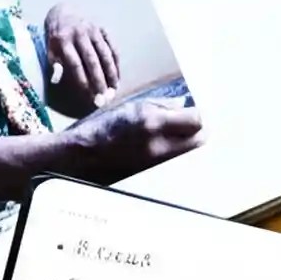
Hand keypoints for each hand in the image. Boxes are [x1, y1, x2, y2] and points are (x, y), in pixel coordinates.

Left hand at [45, 4, 118, 114]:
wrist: (64, 12)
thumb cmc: (56, 37)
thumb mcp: (49, 49)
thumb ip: (54, 64)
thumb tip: (56, 80)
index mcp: (63, 39)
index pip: (75, 63)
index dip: (82, 79)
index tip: (88, 95)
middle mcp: (79, 34)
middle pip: (92, 60)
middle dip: (99, 80)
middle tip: (104, 98)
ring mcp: (93, 30)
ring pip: (105, 54)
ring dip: (111, 73)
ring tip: (114, 90)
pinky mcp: (103, 28)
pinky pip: (113, 47)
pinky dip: (116, 63)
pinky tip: (118, 77)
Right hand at [64, 99, 204, 180]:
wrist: (80, 157)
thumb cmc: (100, 127)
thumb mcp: (130, 107)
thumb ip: (161, 106)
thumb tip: (184, 106)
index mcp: (152, 123)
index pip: (196, 120)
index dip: (199, 113)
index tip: (196, 108)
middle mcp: (158, 145)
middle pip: (199, 139)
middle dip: (199, 128)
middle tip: (193, 120)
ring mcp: (158, 162)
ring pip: (189, 151)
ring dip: (190, 139)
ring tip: (180, 130)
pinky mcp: (154, 173)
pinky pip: (176, 159)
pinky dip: (177, 149)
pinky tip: (166, 142)